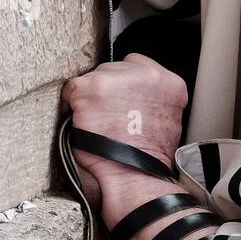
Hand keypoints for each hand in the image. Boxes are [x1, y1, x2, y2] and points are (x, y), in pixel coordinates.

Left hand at [61, 54, 187, 221]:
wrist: (134, 176)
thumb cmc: (147, 157)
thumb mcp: (165, 118)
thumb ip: (151, 96)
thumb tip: (131, 93)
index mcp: (168, 82)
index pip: (137, 64)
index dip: (123, 83)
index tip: (118, 97)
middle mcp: (145, 75)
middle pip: (113, 68)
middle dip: (107, 90)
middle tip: (108, 115)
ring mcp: (116, 79)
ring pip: (93, 77)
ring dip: (91, 97)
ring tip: (99, 123)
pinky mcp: (90, 88)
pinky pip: (72, 90)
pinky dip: (72, 106)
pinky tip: (84, 123)